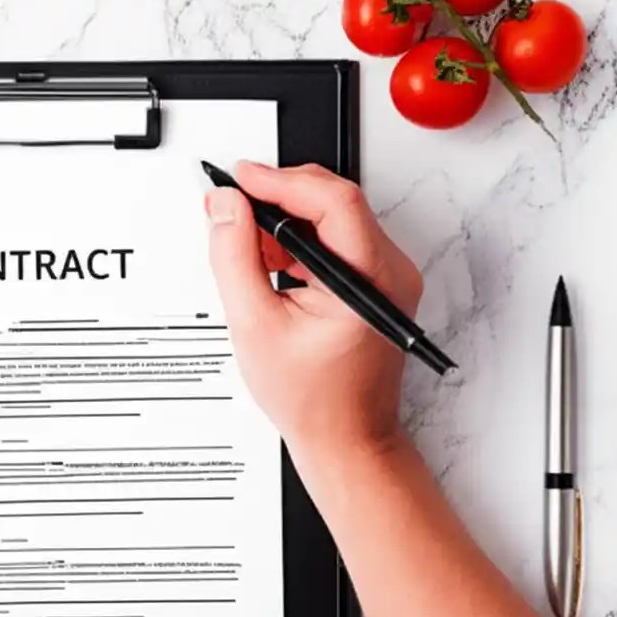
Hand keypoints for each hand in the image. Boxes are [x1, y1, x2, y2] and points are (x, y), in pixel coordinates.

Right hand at [204, 161, 422, 464]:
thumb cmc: (313, 398)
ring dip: (287, 221)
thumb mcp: (254, 324)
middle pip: (334, 200)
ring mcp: (388, 276)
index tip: (240, 178)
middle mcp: (391, 271)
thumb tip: (225, 207)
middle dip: (279, 197)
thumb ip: (235, 257)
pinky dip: (299, 242)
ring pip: (333, 217)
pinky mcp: (376, 282)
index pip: (331, 200)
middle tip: (234, 209)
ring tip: (250, 250)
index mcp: (371, 279)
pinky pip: (336, 240)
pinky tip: (272, 264)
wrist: (345, 437)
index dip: (280, 180)